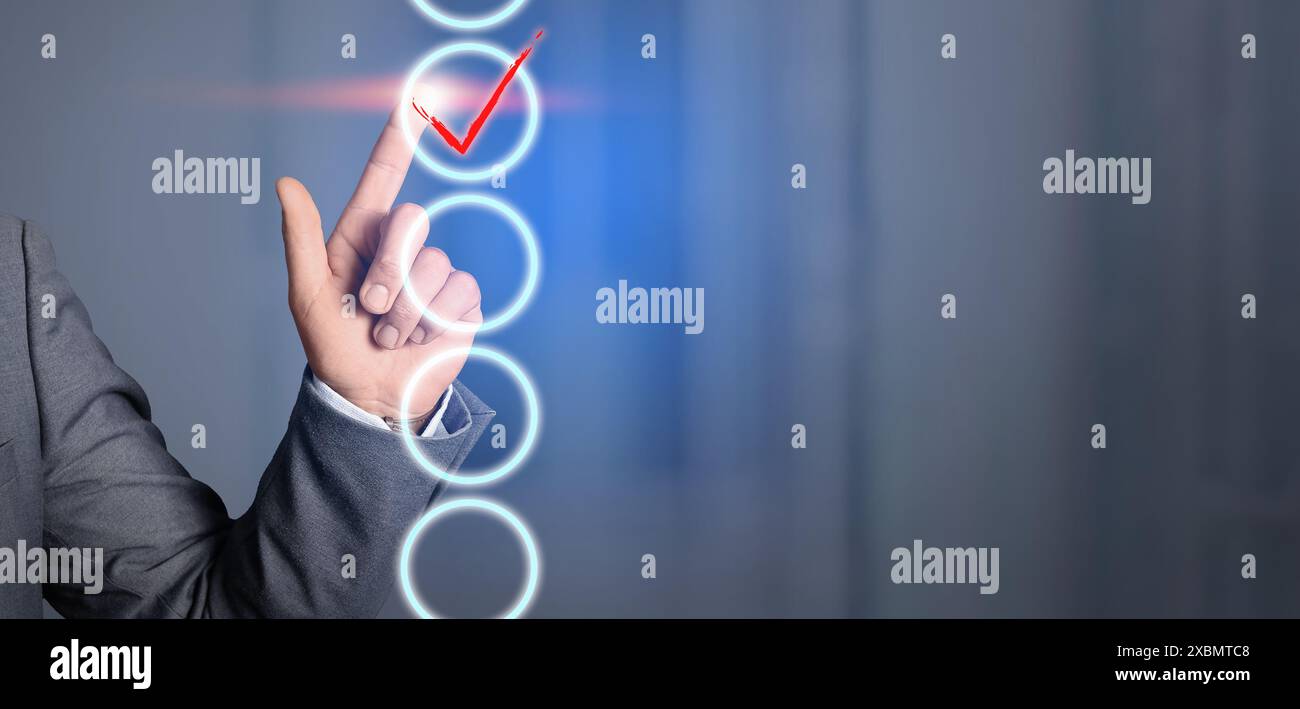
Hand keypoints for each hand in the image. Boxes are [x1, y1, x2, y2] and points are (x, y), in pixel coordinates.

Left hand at [275, 104, 481, 419]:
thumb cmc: (333, 347)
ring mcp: (435, 274)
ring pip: (434, 265)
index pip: (384, 178)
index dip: (398, 140)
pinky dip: (433, 319)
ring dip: (406, 310)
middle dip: (389, 270)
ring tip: (390, 336)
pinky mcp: (461, 300)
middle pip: (412, 222)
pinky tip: (420, 338)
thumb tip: (286, 183)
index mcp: (362, 237)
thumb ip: (300, 238)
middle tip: (370, 309)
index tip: (415, 101)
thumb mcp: (306, 295)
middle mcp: (403, 249)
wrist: (371, 397)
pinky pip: (458, 290)